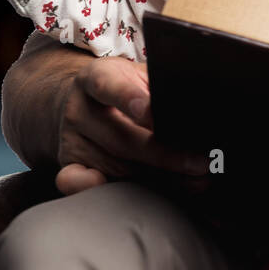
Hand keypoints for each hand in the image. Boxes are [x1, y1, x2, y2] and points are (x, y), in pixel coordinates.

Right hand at [55, 53, 210, 196]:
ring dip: (157, 177)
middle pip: (122, 137)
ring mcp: (72, 138)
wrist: (84, 101)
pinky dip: (106, 189)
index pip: (109, 85)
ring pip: (116, 165)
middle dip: (165, 154)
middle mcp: (80, 108)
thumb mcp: (141, 76)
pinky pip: (79, 182)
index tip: (149, 110)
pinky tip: (135, 193)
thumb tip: (193, 112)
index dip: (129, 98)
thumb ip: (160, 89)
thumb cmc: (126, 87)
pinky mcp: (70, 163)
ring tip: (193, 180)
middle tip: (199, 162)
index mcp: (98, 76)